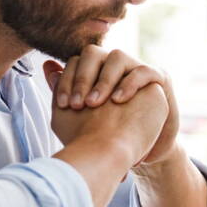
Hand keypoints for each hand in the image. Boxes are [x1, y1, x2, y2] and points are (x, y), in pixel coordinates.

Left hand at [44, 46, 180, 165]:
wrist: (130, 154)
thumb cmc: (103, 136)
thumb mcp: (77, 116)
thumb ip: (64, 92)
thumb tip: (48, 66)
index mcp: (93, 71)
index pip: (75, 61)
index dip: (67, 80)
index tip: (65, 106)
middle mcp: (112, 66)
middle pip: (93, 53)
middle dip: (83, 77)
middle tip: (79, 104)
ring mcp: (135, 69)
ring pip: (117, 56)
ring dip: (104, 80)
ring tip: (95, 104)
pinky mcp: (158, 79)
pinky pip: (143, 70)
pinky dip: (129, 83)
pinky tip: (117, 100)